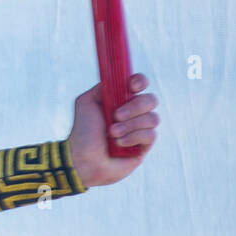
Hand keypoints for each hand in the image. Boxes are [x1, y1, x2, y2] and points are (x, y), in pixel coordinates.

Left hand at [66, 73, 158, 188]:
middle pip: (151, 100)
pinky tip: (119, 144)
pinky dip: (133, 138)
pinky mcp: (145, 145)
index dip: (140, 81)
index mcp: (120, 100)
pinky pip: (151, 135)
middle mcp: (133, 112)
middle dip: (134, 107)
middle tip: (115, 116)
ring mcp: (140, 129)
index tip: (132, 87)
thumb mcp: (86, 103)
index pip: (139, 84)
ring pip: (152, 118)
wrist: (82, 158)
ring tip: (112, 134)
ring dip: (130, 126)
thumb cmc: (83, 132)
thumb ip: (102, 87)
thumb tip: (118, 77)